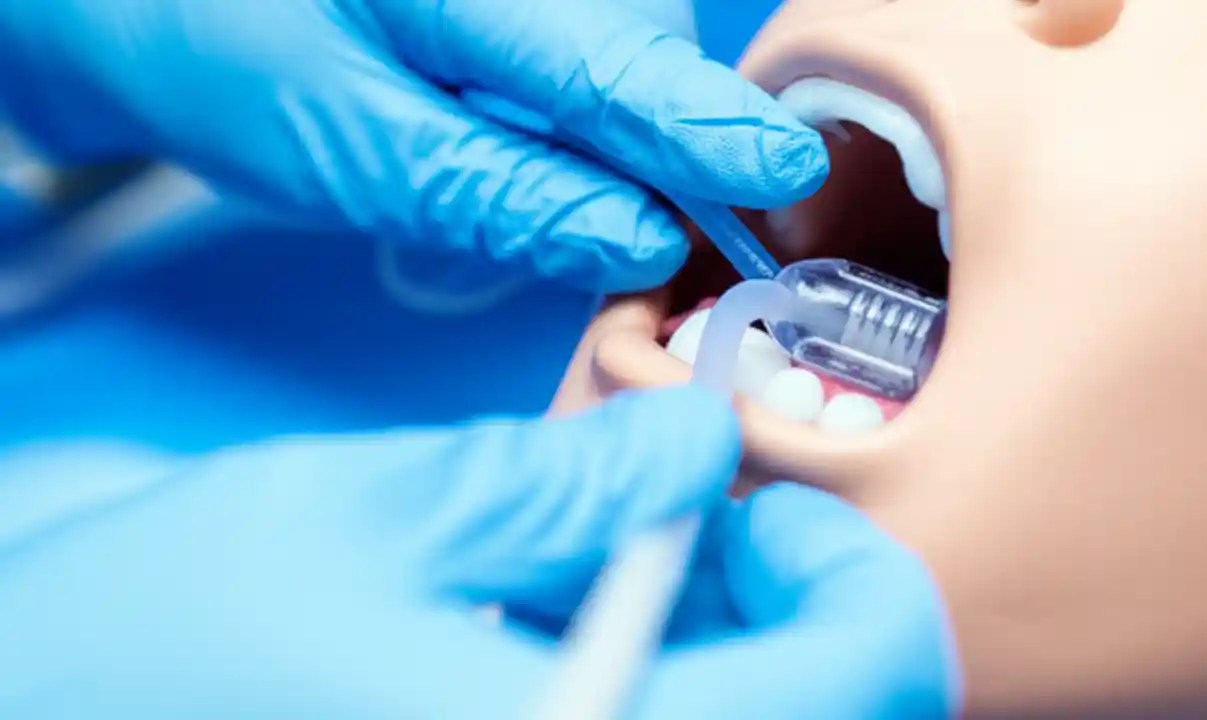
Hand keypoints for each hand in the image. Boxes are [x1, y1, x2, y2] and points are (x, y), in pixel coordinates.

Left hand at [0, 0, 827, 293]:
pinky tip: (515, 130)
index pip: (617, 66)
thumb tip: (639, 240)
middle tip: (615, 233)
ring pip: (632, 59)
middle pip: (646, 60)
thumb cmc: (225, 52)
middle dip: (655, 150)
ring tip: (501, 158)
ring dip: (617, 135)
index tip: (782, 178)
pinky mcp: (538, 1)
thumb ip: (501, 195)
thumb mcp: (351, 147)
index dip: (707, 131)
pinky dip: (588, 114)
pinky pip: (600, 52)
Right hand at [0, 386, 956, 717]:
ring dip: (728, 649)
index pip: (872, 679)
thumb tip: (697, 437)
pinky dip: (661, 689)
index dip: (850, 568)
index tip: (763, 507)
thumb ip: (571, 475)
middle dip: (788, 609)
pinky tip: (561, 634)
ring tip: (606, 571)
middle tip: (688, 524)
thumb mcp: (377, 517)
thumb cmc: (159, 649)